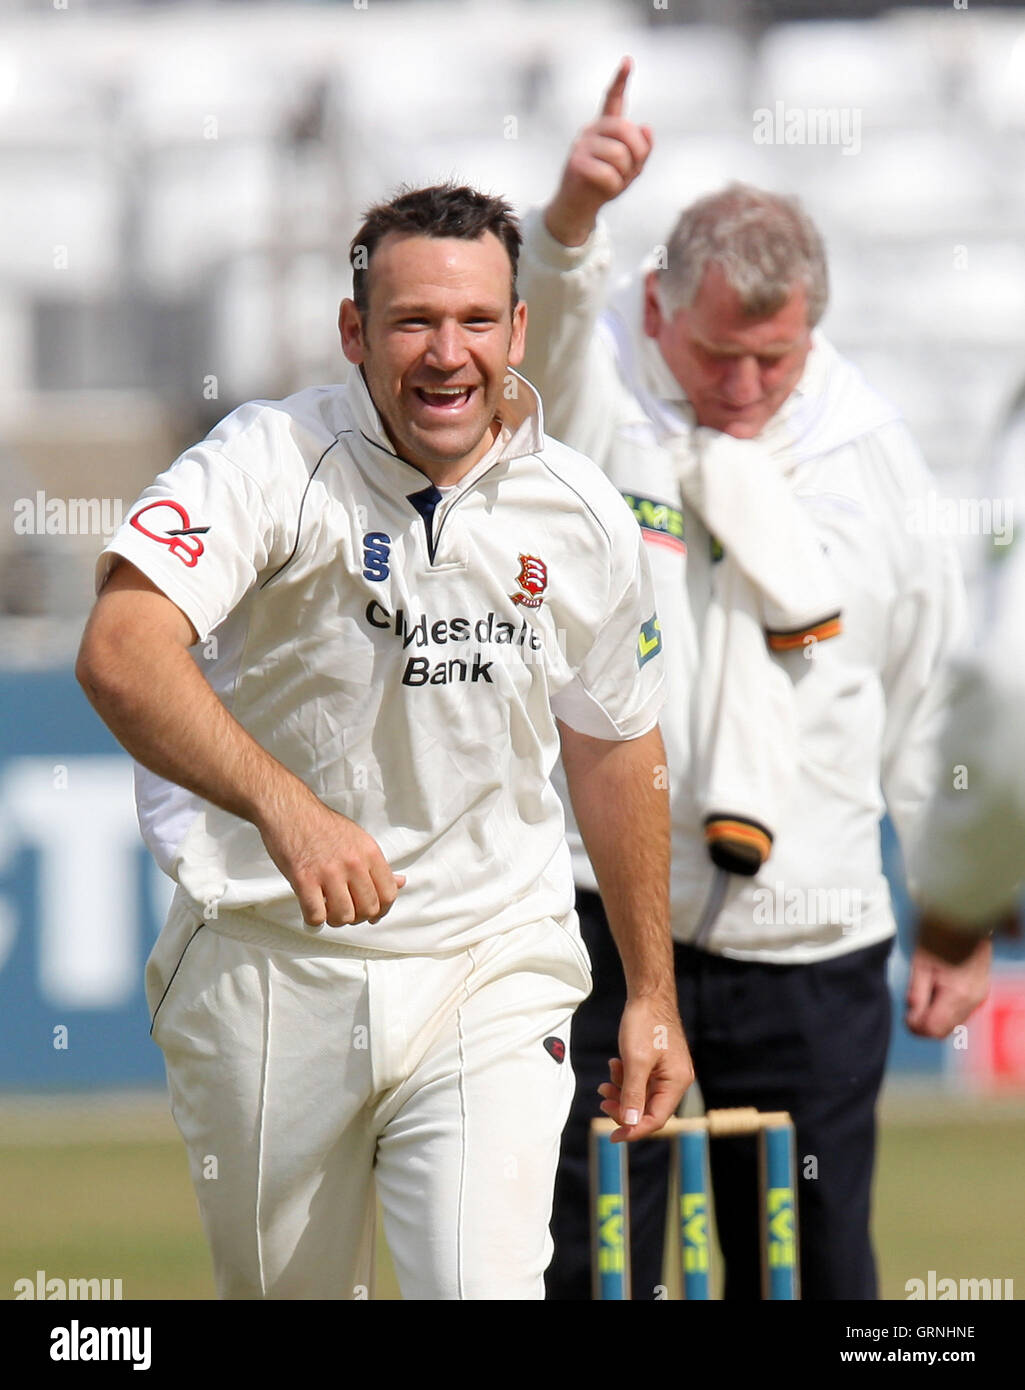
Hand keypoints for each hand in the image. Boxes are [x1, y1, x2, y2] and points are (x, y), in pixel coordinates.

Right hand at [257, 790, 404, 928]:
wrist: (290, 811)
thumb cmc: (323, 826)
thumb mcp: (359, 840)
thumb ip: (378, 865)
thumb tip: (400, 882)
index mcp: (370, 853)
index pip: (388, 894)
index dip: (381, 910)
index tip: (371, 914)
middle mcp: (353, 863)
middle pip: (368, 909)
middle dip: (358, 917)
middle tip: (347, 911)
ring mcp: (329, 872)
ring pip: (344, 916)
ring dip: (336, 920)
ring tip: (328, 910)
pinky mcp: (304, 879)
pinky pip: (316, 915)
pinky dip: (314, 920)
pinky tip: (312, 911)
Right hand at [544, 56, 653, 247]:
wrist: (578, 207)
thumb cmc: (605, 185)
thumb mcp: (631, 168)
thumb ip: (643, 149)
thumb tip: (646, 127)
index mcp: (605, 128)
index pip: (612, 99)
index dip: (621, 80)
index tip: (628, 60)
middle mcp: (591, 130)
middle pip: (627, 130)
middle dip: (638, 153)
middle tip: (633, 170)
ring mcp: (581, 145)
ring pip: (620, 155)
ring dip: (625, 174)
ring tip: (615, 181)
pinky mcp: (576, 163)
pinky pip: (609, 174)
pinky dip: (614, 187)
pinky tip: (604, 190)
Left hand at [598, 995, 693, 1141]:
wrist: (648, 994)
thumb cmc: (645, 1024)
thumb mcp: (635, 1061)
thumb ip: (633, 1094)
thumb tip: (630, 1123)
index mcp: (677, 1082)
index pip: (656, 1118)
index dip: (634, 1129)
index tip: (612, 1136)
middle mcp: (676, 1080)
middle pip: (649, 1108)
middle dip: (624, 1108)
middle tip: (602, 1102)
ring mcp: (667, 1071)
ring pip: (642, 1095)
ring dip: (622, 1093)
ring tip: (604, 1084)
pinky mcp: (658, 1063)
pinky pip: (641, 1081)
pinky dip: (625, 1079)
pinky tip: (614, 1066)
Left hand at [905, 915, 992, 1038]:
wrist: (965, 921)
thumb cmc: (941, 938)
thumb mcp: (920, 965)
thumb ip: (916, 994)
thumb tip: (912, 1016)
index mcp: (956, 993)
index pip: (934, 1028)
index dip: (916, 1026)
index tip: (906, 1016)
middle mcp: (972, 999)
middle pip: (944, 1029)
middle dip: (925, 1023)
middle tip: (911, 1009)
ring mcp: (979, 996)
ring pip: (953, 1023)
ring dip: (936, 1016)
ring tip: (924, 996)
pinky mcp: (981, 992)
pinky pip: (961, 1012)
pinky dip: (947, 1009)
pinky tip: (937, 993)